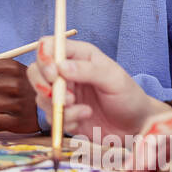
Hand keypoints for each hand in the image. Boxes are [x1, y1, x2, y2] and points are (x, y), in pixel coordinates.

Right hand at [26, 36, 165, 140]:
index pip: (50, 46)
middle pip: (36, 70)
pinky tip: (84, 118)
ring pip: (41, 96)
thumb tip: (60, 67)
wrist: (135, 126)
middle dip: (42, 84)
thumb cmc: (129, 96)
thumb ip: (88, 70)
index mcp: (79, 55)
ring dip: (60, 106)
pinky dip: (66, 120)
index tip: (53, 73)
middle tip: (60, 96)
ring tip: (84, 110)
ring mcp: (63, 94)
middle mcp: (66, 73)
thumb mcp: (114, 79)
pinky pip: (50, 116)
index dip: (44, 57)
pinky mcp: (63, 114)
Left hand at [139, 98, 171, 171]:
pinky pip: (158, 133)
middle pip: (166, 128)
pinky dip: (147, 149)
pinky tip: (142, 165)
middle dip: (151, 149)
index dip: (169, 147)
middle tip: (140, 168)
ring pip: (157, 129)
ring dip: (144, 150)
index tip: (160, 165)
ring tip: (135, 170)